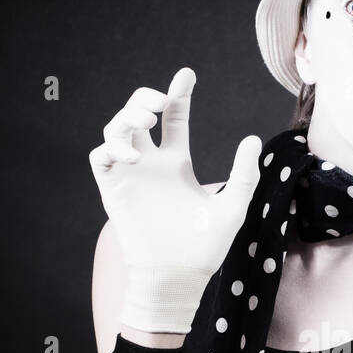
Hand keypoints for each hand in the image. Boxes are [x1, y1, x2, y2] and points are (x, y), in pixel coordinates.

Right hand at [89, 67, 260, 331]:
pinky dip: (111, 147)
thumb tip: (251, 139)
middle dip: (144, 98)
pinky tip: (132, 153)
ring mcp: (131, 176)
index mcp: (177, 163)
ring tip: (144, 120)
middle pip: (138, 115)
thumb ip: (243, 175)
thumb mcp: (233, 208)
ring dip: (126, 117)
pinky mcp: (113, 190)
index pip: (173, 118)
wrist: (178, 277)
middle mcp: (151, 165)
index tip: (186, 75)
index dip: (177, 94)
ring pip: (116, 130)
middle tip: (159, 102)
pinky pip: (101, 158)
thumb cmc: (205, 248)